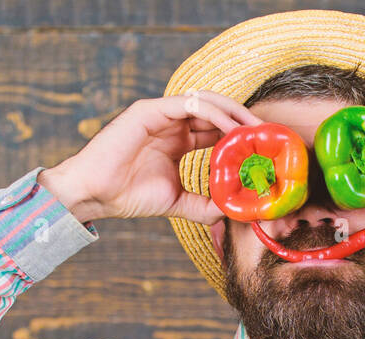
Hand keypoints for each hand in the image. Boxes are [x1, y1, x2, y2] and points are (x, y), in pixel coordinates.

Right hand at [37, 90, 263, 225]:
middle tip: (270, 136)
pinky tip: (231, 129)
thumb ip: (205, 204)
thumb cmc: (129, 196)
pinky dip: (213, 114)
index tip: (266, 151)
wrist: (95, 194)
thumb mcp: (178, 202)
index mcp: (178, 140)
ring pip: (207, 102)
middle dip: (245, 121)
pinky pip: (189, 104)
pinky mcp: (150, 110)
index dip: (242, 138)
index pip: (217, 131)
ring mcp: (161, 113)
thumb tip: (234, 211)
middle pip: (217, 112)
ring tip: (255, 130)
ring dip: (234, 114)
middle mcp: (172, 123)